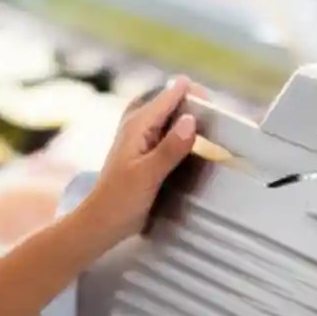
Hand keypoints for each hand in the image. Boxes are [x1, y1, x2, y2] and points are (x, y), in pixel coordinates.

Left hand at [81, 76, 200, 247]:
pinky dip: (179, 129)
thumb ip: (170, 148)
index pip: (168, 96)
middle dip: (190, 101)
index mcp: (137, 125)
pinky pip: (164, 130)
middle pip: (167, 101)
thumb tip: (191, 120)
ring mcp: (139, 137)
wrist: (101, 222)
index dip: (191, 93)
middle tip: (215, 113)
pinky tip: (191, 139)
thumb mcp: (148, 174)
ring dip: (185, 114)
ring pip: (166, 114)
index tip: (213, 103)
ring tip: (208, 121)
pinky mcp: (143, 151)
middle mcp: (137, 125)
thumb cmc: (120, 200)